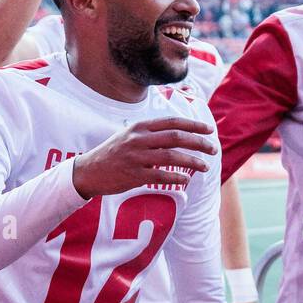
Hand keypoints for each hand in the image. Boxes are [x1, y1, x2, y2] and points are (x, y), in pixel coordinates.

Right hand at [71, 117, 215, 198]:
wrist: (88, 171)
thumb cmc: (114, 152)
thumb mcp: (130, 134)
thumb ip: (152, 132)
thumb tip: (180, 132)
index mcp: (140, 126)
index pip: (172, 122)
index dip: (193, 125)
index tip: (209, 130)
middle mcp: (138, 139)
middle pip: (176, 137)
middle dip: (199, 142)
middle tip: (213, 148)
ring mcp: (135, 157)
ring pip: (171, 156)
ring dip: (192, 161)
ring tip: (205, 166)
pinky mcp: (133, 175)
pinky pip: (160, 176)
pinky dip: (176, 177)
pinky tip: (186, 180)